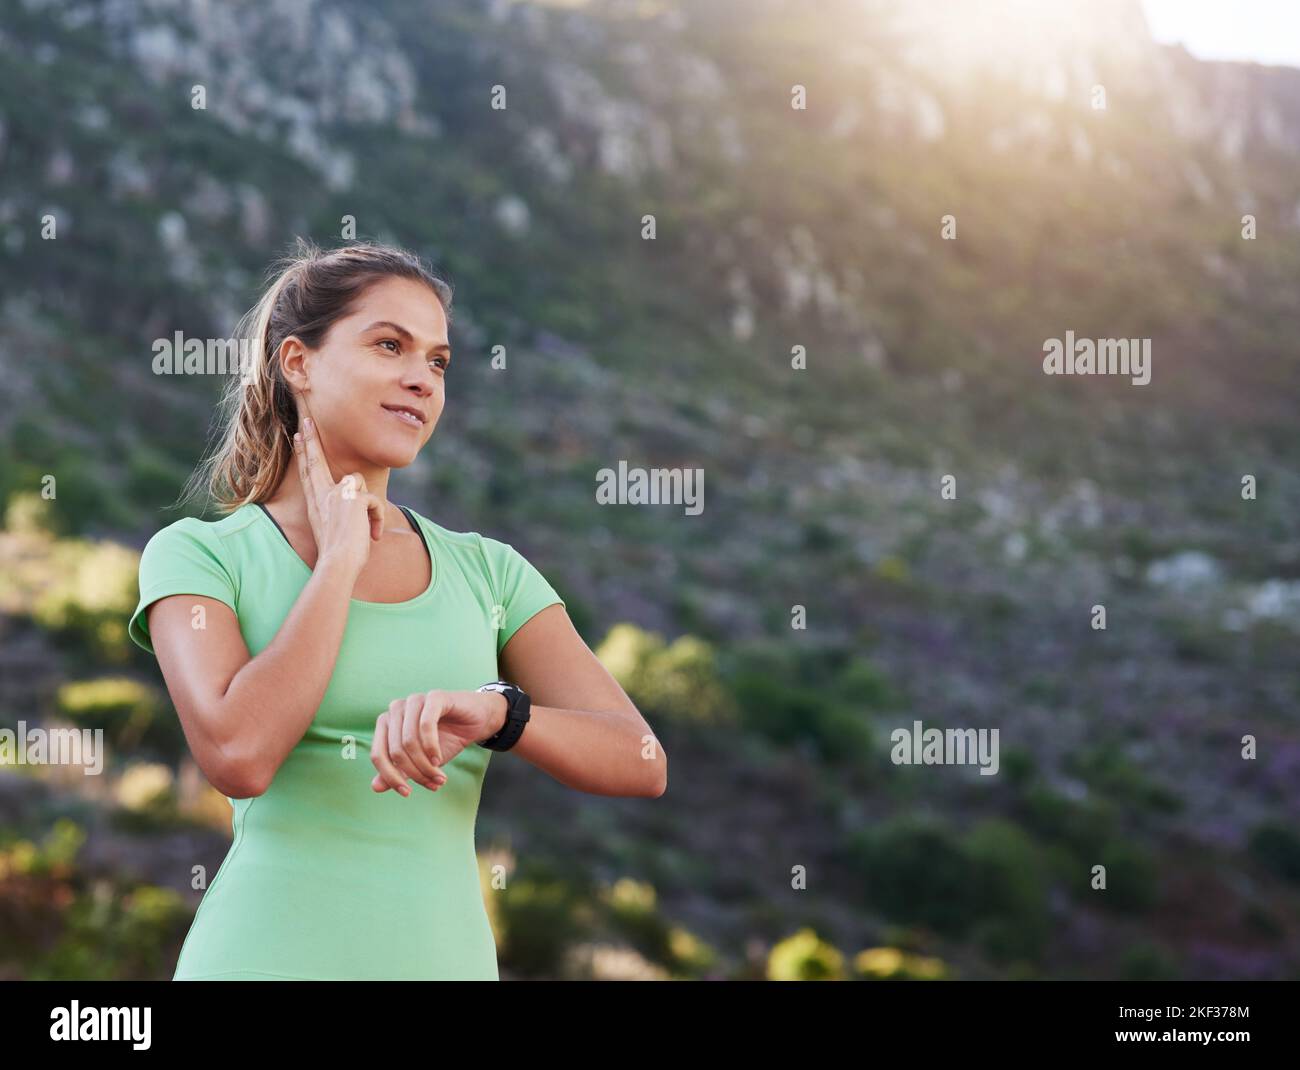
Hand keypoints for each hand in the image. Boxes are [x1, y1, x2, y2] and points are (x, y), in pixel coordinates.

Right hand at [293, 415, 384, 576]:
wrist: (337, 563)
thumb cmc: (339, 554)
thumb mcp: (334, 529)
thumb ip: (340, 510)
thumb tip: (357, 497)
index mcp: (315, 503)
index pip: (308, 473)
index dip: (305, 454)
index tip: (299, 437)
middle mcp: (322, 495)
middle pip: (315, 462)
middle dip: (312, 440)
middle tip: (306, 421)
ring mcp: (336, 494)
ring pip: (358, 482)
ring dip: (370, 506)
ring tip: (368, 529)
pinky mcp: (353, 497)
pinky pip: (374, 500)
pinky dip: (378, 517)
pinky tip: (373, 534)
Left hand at [370, 689, 508, 796]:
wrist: (476, 721)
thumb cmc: (446, 739)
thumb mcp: (420, 761)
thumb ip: (398, 771)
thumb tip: (375, 787)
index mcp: (387, 724)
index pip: (378, 755)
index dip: (390, 777)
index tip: (407, 793)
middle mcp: (396, 710)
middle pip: (394, 751)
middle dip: (415, 773)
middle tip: (433, 784)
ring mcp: (414, 701)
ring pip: (408, 741)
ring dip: (424, 764)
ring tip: (439, 775)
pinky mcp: (434, 696)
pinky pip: (425, 725)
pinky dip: (431, 747)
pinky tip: (438, 758)